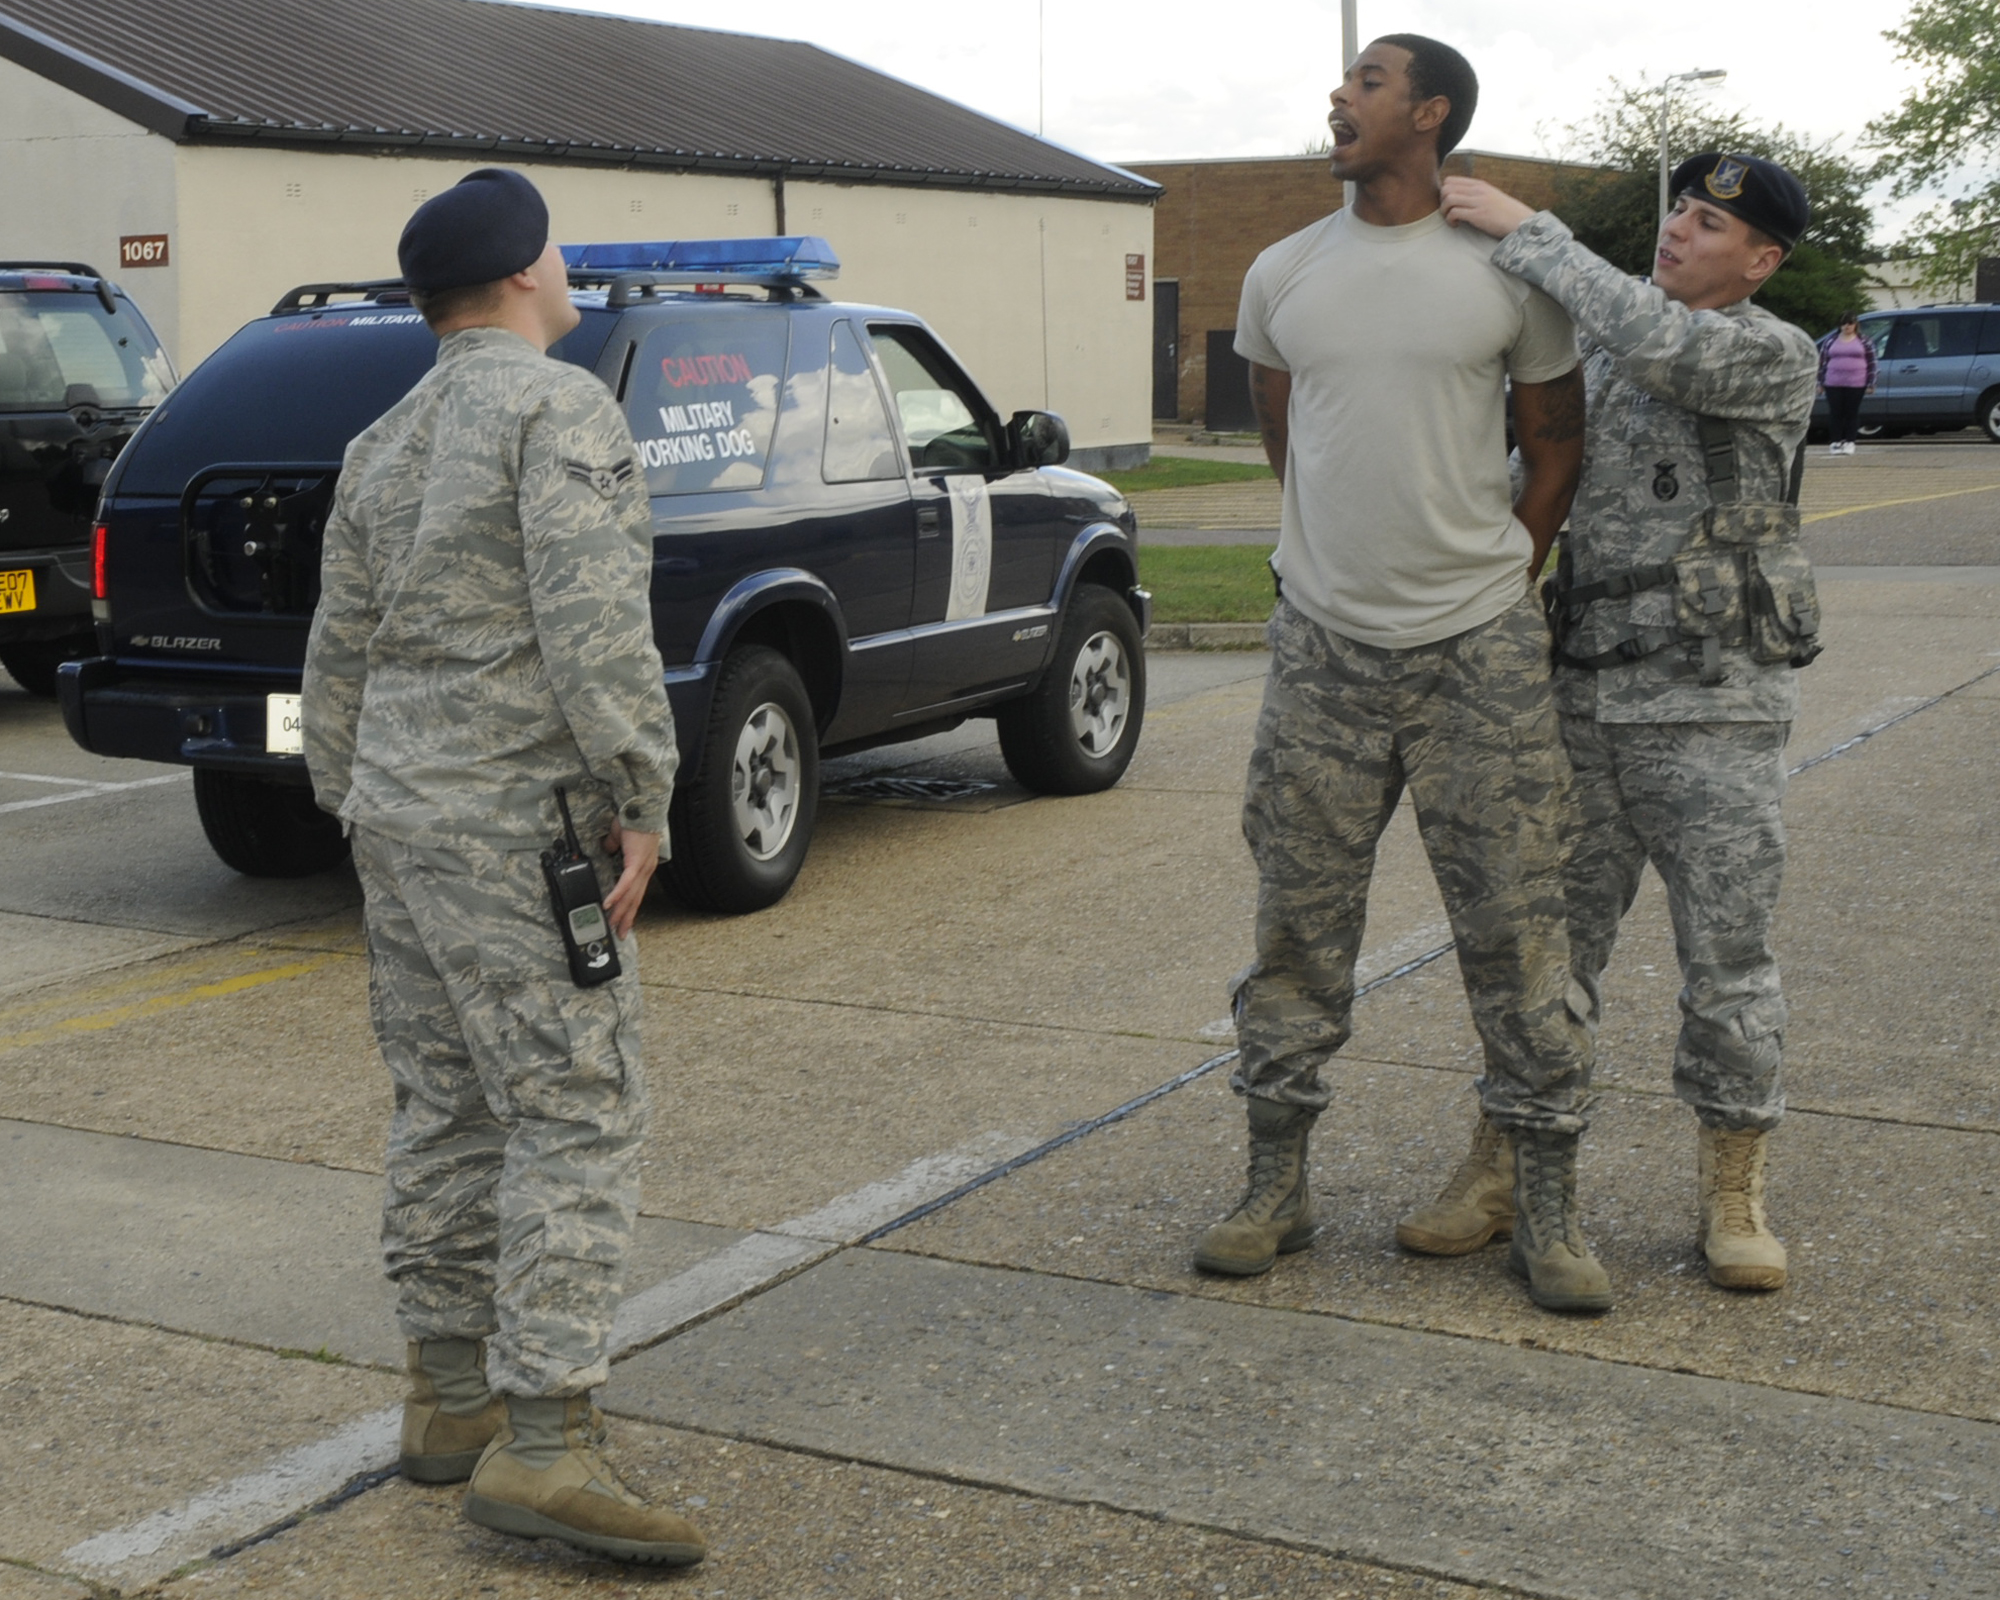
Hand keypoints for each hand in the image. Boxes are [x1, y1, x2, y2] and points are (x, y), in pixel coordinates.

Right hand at [600, 817, 659, 939]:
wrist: (642, 808)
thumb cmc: (633, 820)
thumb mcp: (619, 836)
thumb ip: (613, 845)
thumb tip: (607, 848)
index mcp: (642, 866)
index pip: (636, 892)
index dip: (630, 908)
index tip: (625, 921)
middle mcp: (645, 870)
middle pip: (635, 899)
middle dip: (626, 918)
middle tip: (619, 933)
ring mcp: (642, 867)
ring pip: (631, 895)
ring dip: (621, 912)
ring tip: (613, 925)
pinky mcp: (636, 862)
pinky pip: (625, 883)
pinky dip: (617, 895)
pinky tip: (609, 905)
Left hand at [1440, 177, 1534, 238]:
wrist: (1520, 221)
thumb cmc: (1505, 212)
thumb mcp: (1490, 196)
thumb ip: (1476, 194)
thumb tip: (1459, 197)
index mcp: (1479, 184)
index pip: (1451, 180)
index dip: (1444, 193)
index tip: (1449, 204)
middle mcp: (1477, 190)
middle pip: (1446, 188)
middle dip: (1442, 202)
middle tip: (1448, 212)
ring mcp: (1478, 202)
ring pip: (1448, 199)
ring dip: (1444, 211)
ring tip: (1451, 219)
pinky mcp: (1478, 215)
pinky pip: (1454, 213)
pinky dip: (1450, 220)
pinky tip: (1456, 225)